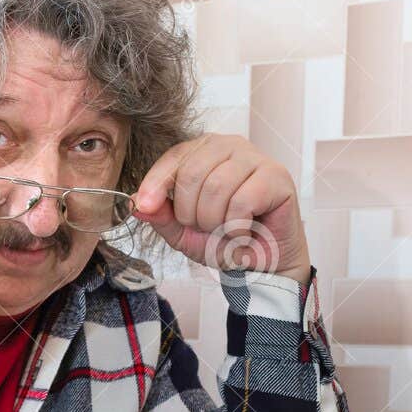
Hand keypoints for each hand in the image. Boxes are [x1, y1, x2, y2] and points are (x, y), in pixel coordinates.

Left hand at [131, 134, 309, 284]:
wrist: (261, 264)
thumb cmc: (226, 241)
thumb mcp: (184, 232)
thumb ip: (162, 216)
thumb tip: (135, 202)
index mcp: (205, 152)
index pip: (174, 158)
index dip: (155, 182)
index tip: (143, 205)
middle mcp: (230, 147)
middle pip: (192, 172)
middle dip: (192, 212)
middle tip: (207, 228)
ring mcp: (255, 158)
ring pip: (216, 186)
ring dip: (215, 221)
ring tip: (227, 231)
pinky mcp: (277, 176)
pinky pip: (242, 200)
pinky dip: (236, 227)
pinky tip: (244, 231)